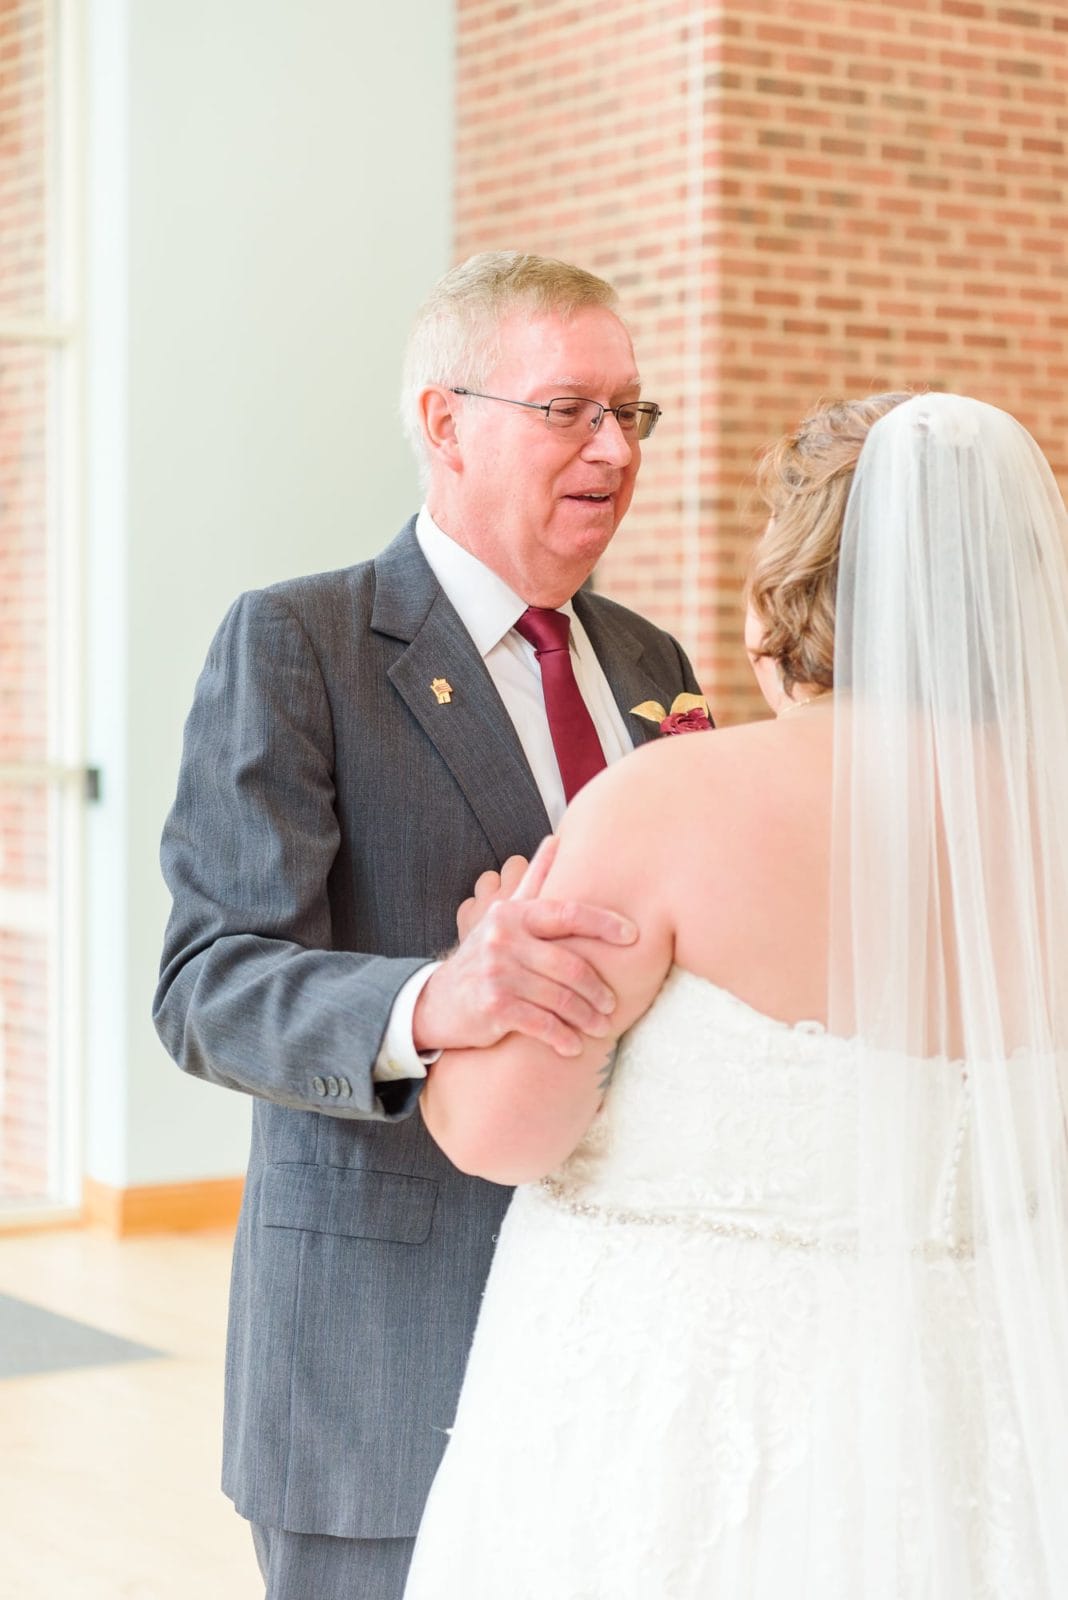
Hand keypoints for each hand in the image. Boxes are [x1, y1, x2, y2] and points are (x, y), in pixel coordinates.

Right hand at [414, 837, 636, 1058]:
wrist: (436, 1000)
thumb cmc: (484, 956)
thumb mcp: (504, 915)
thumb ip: (533, 881)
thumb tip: (556, 839)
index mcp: (513, 914)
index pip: (567, 914)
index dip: (604, 923)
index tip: (633, 936)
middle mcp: (503, 939)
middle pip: (570, 964)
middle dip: (598, 989)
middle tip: (614, 1004)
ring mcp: (497, 973)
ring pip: (559, 998)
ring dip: (586, 1018)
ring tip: (602, 1028)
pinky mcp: (493, 1007)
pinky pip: (541, 1024)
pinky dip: (562, 1038)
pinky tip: (573, 1047)